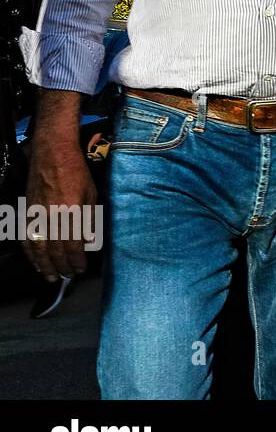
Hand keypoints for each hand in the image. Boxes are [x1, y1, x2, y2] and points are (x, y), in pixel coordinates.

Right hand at [23, 133, 97, 281]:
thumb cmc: (77, 172)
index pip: (73, 244)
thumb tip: (88, 241)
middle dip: (62, 266)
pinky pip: (27, 238)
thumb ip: (90, 219)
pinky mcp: (27, 212)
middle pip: (55, 249)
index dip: (76, 260)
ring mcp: (36, 215)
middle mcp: (52, 216)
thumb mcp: (91, 194)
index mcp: (71, 211)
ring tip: (51, 277)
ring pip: (39, 247)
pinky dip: (31, 253)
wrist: (53, 154)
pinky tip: (36, 262)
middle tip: (67, 277)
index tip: (80, 269)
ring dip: (45, 265)